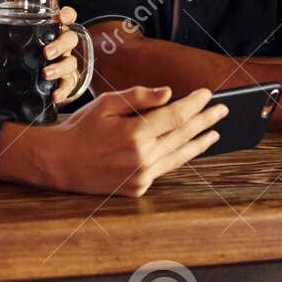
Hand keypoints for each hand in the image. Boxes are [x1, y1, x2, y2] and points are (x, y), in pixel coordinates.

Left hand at [0, 6, 85, 104]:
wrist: (23, 89)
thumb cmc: (20, 59)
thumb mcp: (5, 47)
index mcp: (49, 32)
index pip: (66, 17)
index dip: (67, 15)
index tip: (60, 17)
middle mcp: (60, 46)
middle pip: (71, 39)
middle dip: (60, 44)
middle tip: (46, 52)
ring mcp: (64, 64)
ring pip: (71, 62)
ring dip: (59, 68)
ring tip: (45, 74)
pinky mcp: (65, 83)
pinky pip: (69, 86)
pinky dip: (63, 91)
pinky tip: (54, 96)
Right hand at [6, 86, 226, 195]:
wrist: (60, 162)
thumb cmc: (81, 128)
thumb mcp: (106, 103)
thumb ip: (140, 97)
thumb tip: (169, 93)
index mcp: (134, 133)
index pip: (175, 115)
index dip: (194, 104)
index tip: (208, 94)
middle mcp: (142, 157)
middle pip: (182, 135)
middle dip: (205, 121)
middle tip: (221, 110)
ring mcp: (141, 176)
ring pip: (178, 156)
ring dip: (198, 143)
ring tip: (214, 133)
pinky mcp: (137, 188)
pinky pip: (163, 169)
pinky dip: (177, 157)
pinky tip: (187, 148)